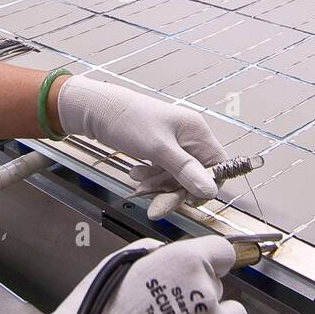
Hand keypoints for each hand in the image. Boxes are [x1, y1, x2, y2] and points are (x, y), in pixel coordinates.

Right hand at [0, 237, 256, 313]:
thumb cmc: (100, 312)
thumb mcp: (125, 262)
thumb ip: (160, 255)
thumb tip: (176, 257)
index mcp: (186, 261)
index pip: (222, 252)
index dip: (210, 263)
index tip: (203, 273)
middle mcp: (207, 291)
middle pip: (220, 288)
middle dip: (202, 298)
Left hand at [56, 76, 227, 219]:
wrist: (96, 110)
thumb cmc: (128, 122)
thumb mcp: (158, 149)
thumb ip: (185, 171)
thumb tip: (211, 192)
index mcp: (197, 131)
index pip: (218, 166)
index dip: (206, 186)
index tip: (186, 198)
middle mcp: (190, 137)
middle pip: (196, 175)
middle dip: (174, 190)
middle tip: (154, 203)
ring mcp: (175, 143)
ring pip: (178, 177)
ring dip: (160, 185)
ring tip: (138, 182)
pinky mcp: (160, 149)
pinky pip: (163, 171)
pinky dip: (151, 178)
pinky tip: (136, 174)